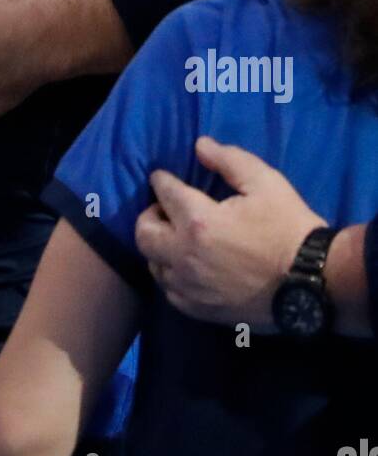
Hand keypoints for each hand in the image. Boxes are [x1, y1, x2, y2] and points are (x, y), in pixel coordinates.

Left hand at [134, 136, 325, 329]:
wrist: (312, 282)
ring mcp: (190, 286)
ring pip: (153, 264)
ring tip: (177, 237)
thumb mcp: (265, 182)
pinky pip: (170, 291)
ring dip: (159, 246)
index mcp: (198, 220)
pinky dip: (172, 274)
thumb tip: (200, 146)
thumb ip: (228, 160)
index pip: (164, 193)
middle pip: (144, 232)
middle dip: (150, 215)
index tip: (162, 177)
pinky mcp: (199, 309)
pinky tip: (187, 266)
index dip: (161, 180)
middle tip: (166, 209)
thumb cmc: (288, 227)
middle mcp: (184, 255)